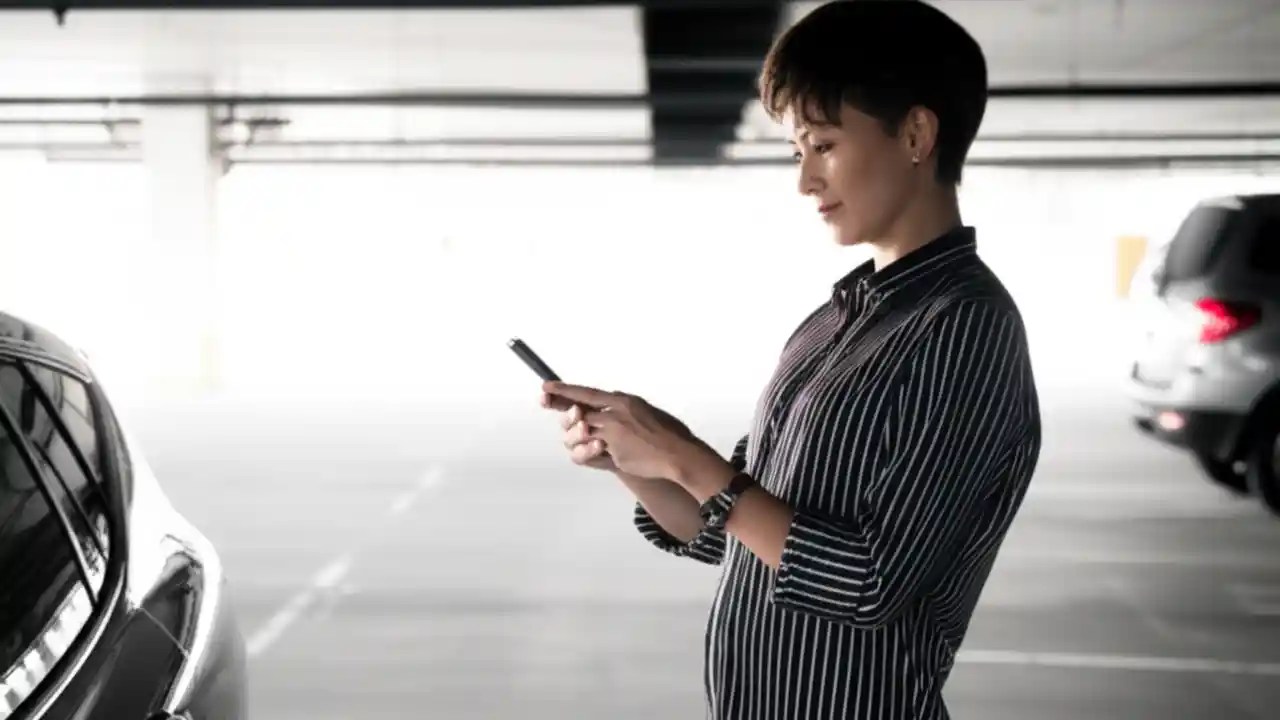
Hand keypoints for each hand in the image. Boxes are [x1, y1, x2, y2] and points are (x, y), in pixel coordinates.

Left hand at [541, 381, 704, 480]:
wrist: (679, 455)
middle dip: (567, 418)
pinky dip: (593, 456)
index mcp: (622, 402)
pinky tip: (604, 454)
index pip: (586, 394)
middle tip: (558, 418)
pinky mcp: (613, 456)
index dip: (564, 390)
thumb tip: (612, 399)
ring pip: (581, 436)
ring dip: (580, 440)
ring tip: (594, 442)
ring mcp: (612, 437)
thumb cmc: (669, 432)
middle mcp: (614, 417)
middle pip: (577, 415)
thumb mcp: (646, 409)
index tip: (545, 387)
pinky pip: (593, 456)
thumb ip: (625, 406)